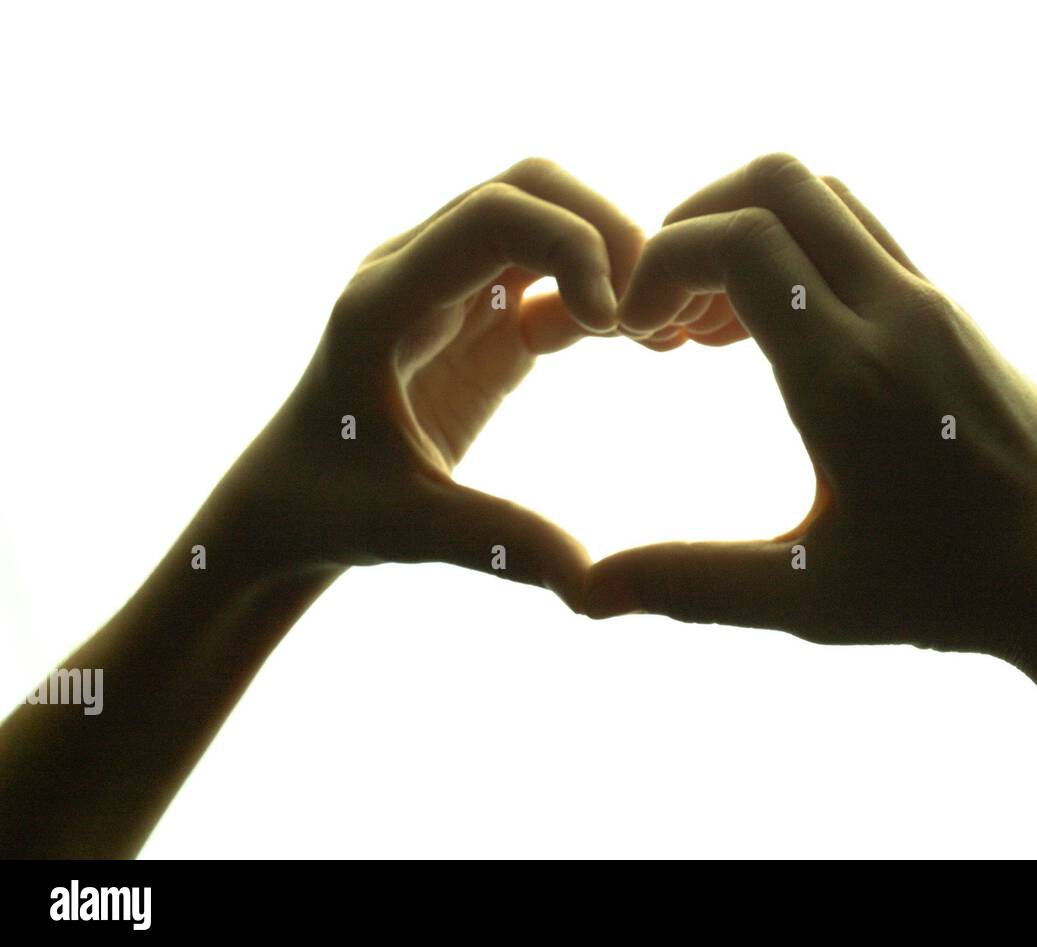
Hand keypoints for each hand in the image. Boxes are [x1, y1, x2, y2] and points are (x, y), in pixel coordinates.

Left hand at [214, 158, 642, 608]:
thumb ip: (496, 543)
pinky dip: (599, 293)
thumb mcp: (408, 529)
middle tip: (657, 309)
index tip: (615, 321)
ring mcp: (449, 289)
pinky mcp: (478, 321)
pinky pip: (550, 273)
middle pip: (528, 188)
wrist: (290, 506)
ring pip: (546, 217)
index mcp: (385, 302)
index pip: (492, 215)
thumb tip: (588, 583)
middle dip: (606, 230)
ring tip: (660, 330)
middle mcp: (415, 271)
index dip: (571, 245)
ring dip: (611, 256)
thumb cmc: (329, 510)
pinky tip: (639, 344)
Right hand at [586, 154, 1036, 663]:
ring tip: (710, 330)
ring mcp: (931, 305)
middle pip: (780, 182)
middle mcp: (895, 316)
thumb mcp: (809, 598)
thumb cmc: (953, 590)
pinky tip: (773, 343)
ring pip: (825, 198)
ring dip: (750, 231)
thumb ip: (692, 585)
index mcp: (850, 375)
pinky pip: (859, 238)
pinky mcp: (951, 315)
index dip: (661, 261)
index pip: (740, 239)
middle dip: (695, 219)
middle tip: (664, 307)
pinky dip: (796, 254)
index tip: (633, 331)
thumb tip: (591, 594)